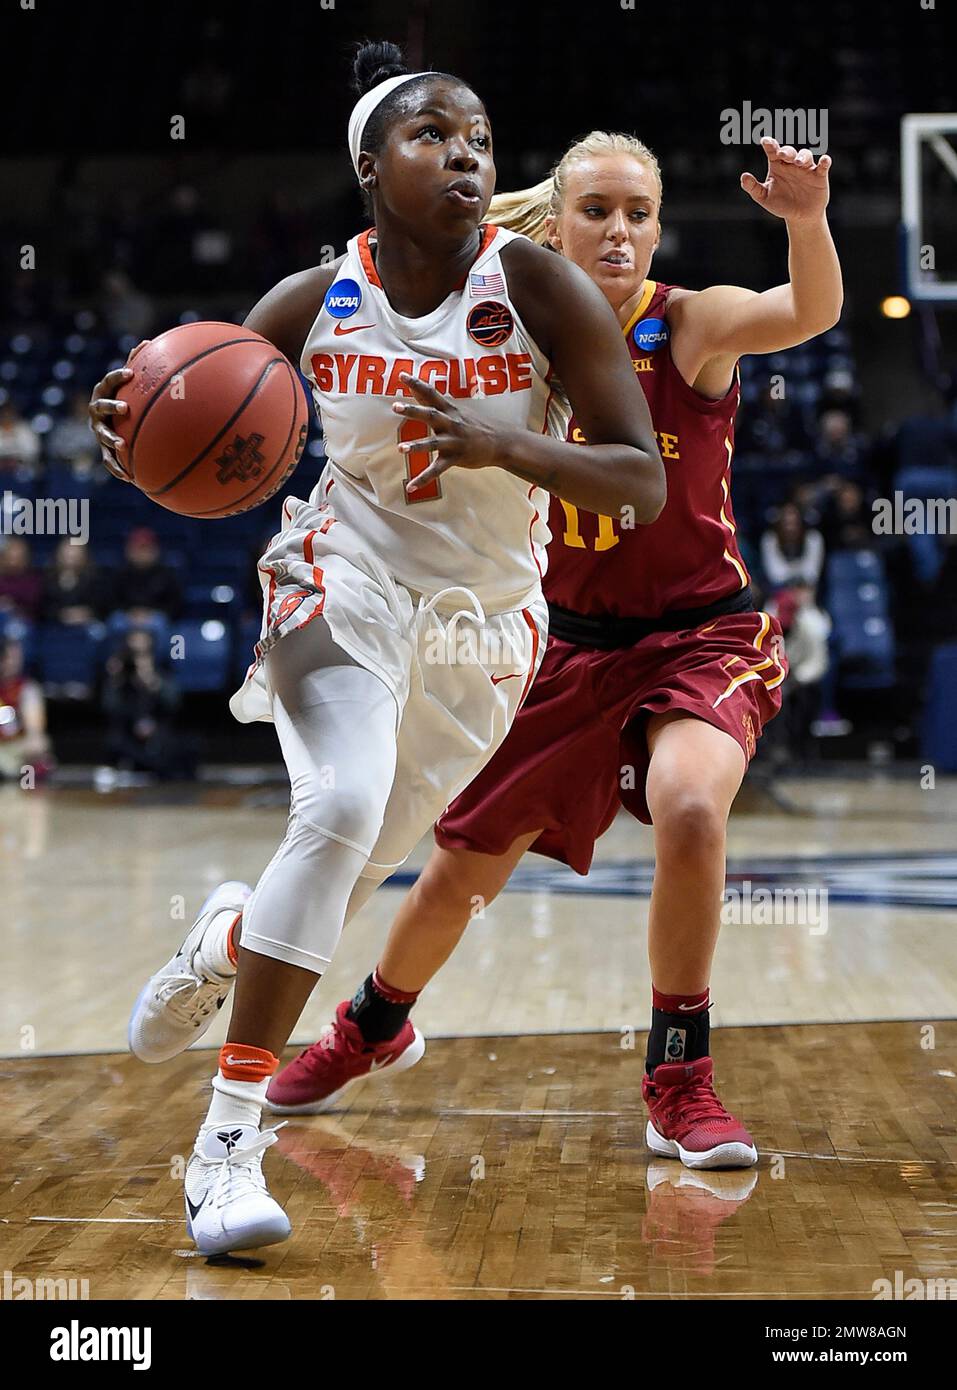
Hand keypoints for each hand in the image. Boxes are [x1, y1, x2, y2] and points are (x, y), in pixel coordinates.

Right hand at [88, 339, 149, 481]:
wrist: (109, 420)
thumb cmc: (123, 397)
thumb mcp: (127, 384)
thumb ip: (135, 364)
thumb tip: (145, 342)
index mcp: (104, 392)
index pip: (108, 382)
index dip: (118, 377)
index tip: (131, 373)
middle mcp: (97, 410)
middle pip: (100, 407)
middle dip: (111, 407)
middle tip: (125, 408)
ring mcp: (98, 429)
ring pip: (102, 435)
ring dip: (111, 439)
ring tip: (122, 445)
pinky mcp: (102, 448)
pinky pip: (108, 460)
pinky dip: (117, 468)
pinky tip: (130, 478)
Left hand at [393, 374, 508, 494]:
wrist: (501, 442)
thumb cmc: (475, 425)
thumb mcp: (457, 410)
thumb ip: (434, 402)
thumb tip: (415, 390)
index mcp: (450, 410)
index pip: (431, 393)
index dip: (417, 383)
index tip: (401, 375)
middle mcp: (451, 424)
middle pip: (430, 415)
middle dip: (413, 410)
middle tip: (395, 406)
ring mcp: (454, 442)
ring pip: (433, 443)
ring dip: (417, 446)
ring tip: (400, 449)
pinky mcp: (456, 458)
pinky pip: (437, 470)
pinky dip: (423, 479)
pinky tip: (410, 486)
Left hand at [740, 137, 831, 223]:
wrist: (799, 217)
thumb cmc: (781, 204)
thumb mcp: (764, 197)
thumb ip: (753, 188)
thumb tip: (743, 177)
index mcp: (777, 166)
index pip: (772, 151)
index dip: (769, 144)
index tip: (765, 141)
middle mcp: (791, 164)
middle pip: (789, 152)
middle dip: (786, 152)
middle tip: (781, 155)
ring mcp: (806, 168)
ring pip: (805, 155)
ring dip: (802, 156)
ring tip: (797, 163)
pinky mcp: (819, 175)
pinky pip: (823, 165)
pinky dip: (825, 161)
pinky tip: (824, 160)